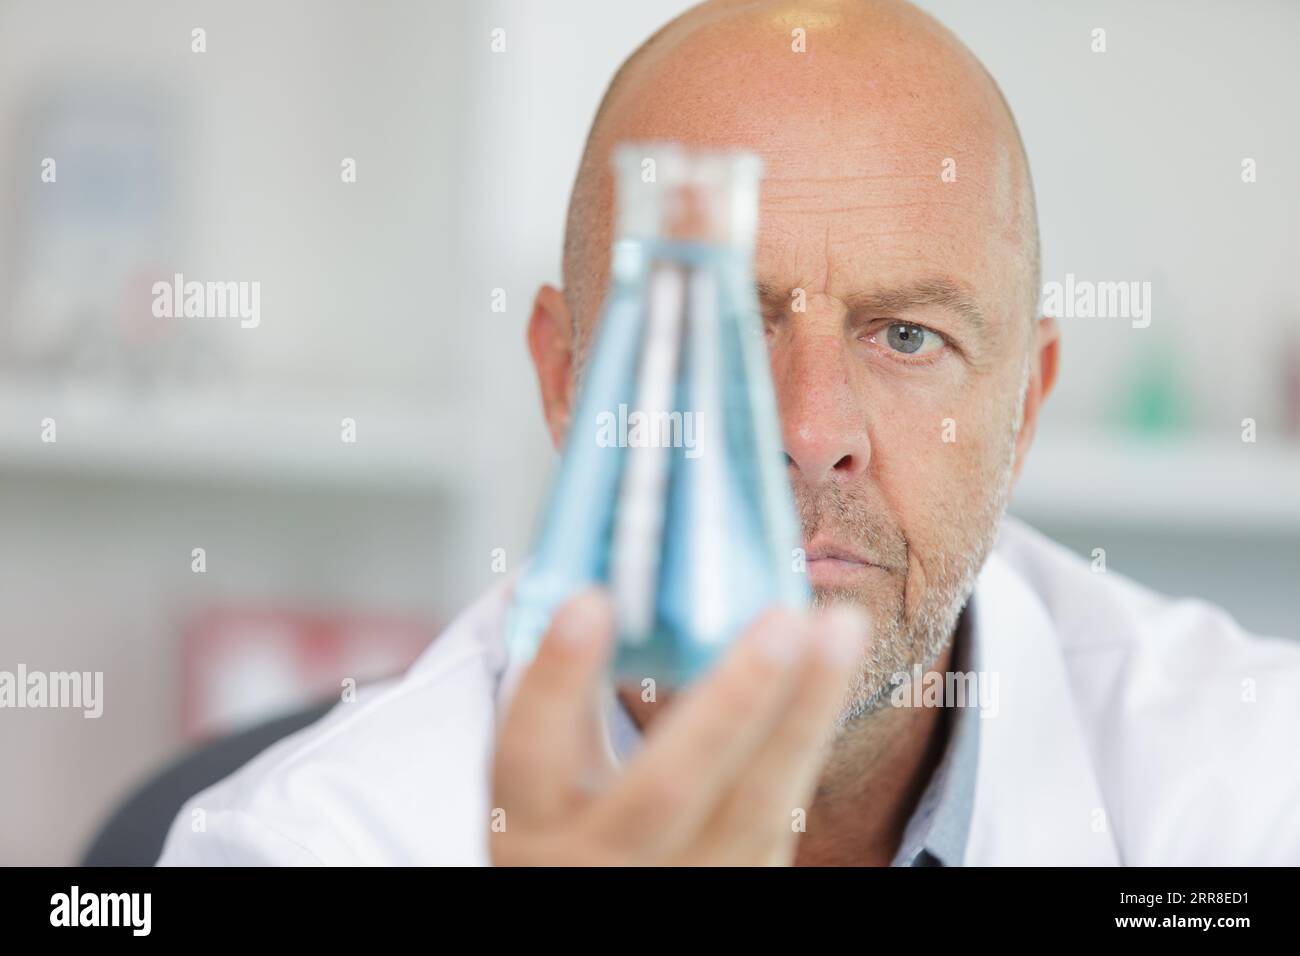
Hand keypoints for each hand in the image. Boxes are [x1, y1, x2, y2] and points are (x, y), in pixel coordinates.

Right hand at [490, 589, 867, 864]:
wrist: (597, 900)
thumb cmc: (565, 822)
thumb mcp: (540, 781)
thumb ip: (567, 703)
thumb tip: (611, 579)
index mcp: (526, 825)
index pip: (530, 755)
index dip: (558, 681)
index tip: (591, 599)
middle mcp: (598, 865)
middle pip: (666, 790)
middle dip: (731, 703)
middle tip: (783, 620)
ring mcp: (675, 886)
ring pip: (752, 808)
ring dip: (804, 711)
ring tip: (840, 627)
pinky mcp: (740, 887)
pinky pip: (780, 814)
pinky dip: (807, 736)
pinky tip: (828, 671)